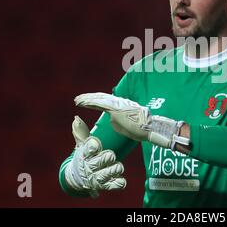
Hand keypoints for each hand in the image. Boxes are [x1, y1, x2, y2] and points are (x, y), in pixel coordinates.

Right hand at [64, 116, 125, 196]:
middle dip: (108, 157)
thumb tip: (76, 118)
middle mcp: (90, 167)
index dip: (93, 146)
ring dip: (116, 168)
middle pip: (102, 160)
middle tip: (110, 155)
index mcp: (85, 154)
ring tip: (117, 166)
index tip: (95, 144)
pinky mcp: (106, 185)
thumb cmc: (84, 156)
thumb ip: (81, 131)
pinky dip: (120, 182)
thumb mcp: (81, 145)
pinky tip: (120, 179)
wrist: (79, 178)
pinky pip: (116, 184)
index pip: (88, 149)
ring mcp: (98, 177)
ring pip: (110, 172)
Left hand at [74, 93, 189, 149]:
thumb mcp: (125, 125)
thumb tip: (110, 119)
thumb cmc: (140, 129)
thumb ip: (116, 121)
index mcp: (121, 105)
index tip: (85, 101)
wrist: (150, 128)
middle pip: (100, 97)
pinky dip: (90, 103)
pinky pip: (100, 104)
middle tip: (77, 99)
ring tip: (77, 100)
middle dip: (88, 97)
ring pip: (98, 99)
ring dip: (87, 99)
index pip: (105, 101)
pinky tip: (82, 103)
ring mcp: (117, 104)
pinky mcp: (116, 109)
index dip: (94, 100)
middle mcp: (118, 102)